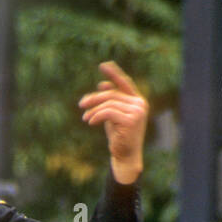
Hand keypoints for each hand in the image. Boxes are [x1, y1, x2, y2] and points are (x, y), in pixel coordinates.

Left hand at [79, 61, 147, 183]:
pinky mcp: (131, 120)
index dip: (114, 73)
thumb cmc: (119, 136)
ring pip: (108, 103)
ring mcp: (138, 111)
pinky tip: (90, 122)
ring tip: (85, 118)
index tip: (102, 65)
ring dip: (93, 110)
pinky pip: (108, 112)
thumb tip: (102, 83)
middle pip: (112, 94)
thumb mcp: (112, 116)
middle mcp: (140, 104)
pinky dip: (96, 116)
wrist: (125, 156)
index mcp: (137, 100)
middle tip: (81, 105)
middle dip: (94, 98)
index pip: (125, 82)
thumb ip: (109, 101)